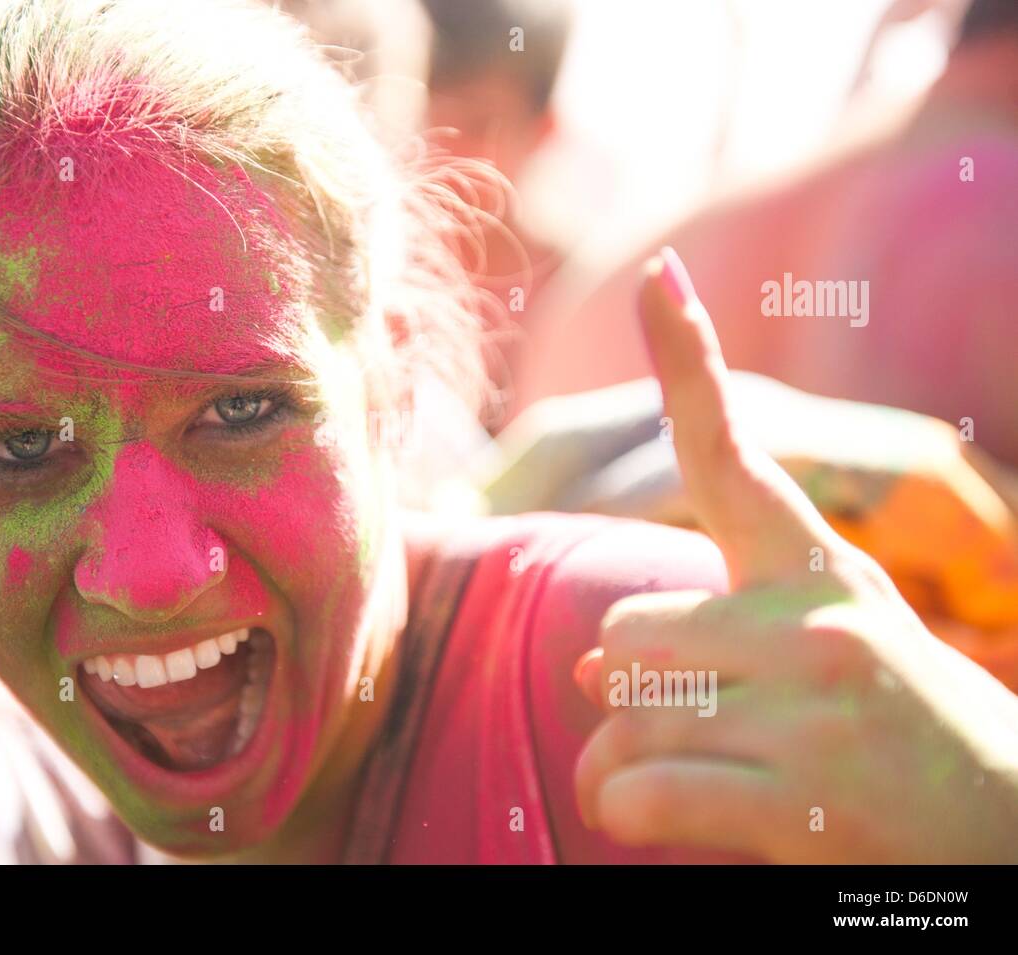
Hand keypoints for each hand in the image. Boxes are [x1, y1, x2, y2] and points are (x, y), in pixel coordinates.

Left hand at [572, 248, 1017, 861]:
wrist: (1008, 832)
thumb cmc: (888, 729)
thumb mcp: (816, 656)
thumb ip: (703, 645)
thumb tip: (584, 673)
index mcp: (821, 571)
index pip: (733, 455)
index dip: (688, 363)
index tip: (659, 276)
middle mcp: (816, 624)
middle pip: (623, 631)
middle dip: (628, 683)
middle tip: (694, 718)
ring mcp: (811, 713)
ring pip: (620, 713)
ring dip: (624, 754)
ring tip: (696, 771)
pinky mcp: (798, 803)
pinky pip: (636, 790)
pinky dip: (623, 811)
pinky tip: (662, 817)